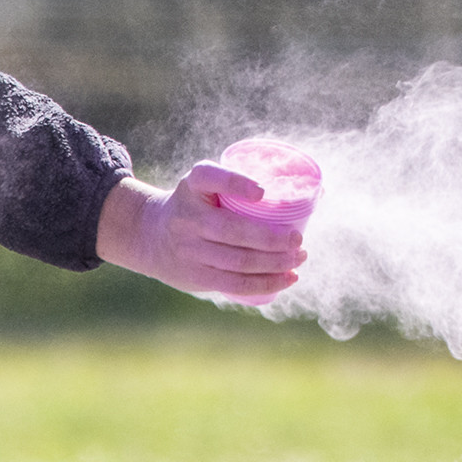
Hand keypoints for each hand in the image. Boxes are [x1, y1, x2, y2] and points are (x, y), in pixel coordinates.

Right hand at [97, 171, 304, 299]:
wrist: (150, 235)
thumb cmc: (195, 203)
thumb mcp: (203, 183)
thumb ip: (239, 183)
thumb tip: (311, 190)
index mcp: (192, 185)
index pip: (211, 178)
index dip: (237, 183)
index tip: (262, 192)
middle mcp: (187, 217)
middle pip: (233, 231)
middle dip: (271, 238)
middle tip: (298, 239)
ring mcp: (190, 250)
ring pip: (238, 261)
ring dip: (275, 263)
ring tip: (299, 258)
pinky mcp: (196, 276)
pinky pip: (234, 284)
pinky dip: (265, 283)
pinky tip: (288, 279)